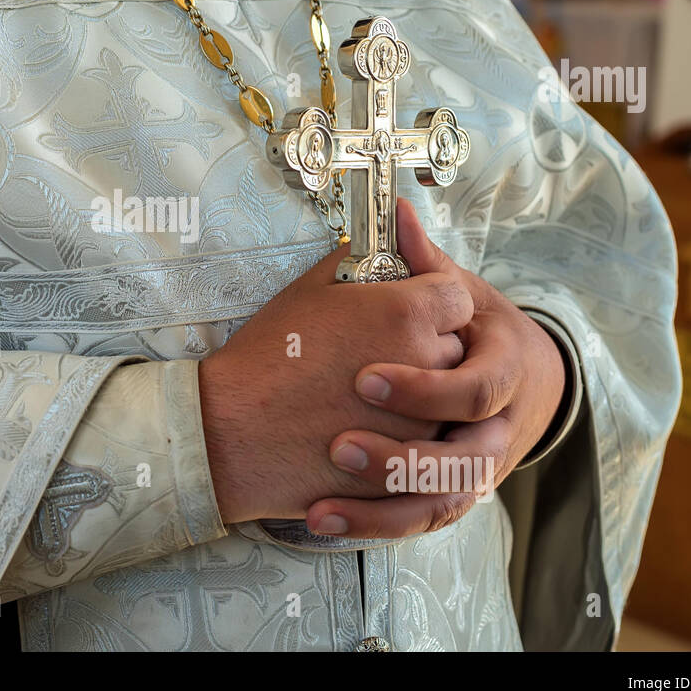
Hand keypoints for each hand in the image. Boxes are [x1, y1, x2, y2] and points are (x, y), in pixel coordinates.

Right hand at [198, 237, 475, 523]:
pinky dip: (403, 434)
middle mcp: (426, 362)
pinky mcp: (408, 461)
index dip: (431, 300)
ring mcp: (422, 418)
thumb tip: (390, 228)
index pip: (456, 296)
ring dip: (419, 396)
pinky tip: (361, 421)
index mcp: (407, 312)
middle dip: (427, 344)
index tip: (406, 307)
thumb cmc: (266, 357)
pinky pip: (426, 443)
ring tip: (364, 390)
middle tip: (377, 349)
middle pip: (455, 346)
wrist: (234, 431)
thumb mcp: (310, 289)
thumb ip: (361, 257)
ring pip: (446, 401)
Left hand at [304, 199, 566, 539]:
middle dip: (399, 458)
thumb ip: (426, 264)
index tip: (361, 377)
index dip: (425, 388)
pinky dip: (373, 527)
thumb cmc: (477, 330)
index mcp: (505, 370)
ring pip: (441, 504)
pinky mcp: (456, 497)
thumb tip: (398, 210)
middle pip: (464, 462)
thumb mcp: (461, 293)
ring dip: (380, 509)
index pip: (477, 389)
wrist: (528, 384)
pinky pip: (421, 523)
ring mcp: (481, 470)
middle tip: (336, 447)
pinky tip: (322, 520)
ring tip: (319, 508)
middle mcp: (501, 429)